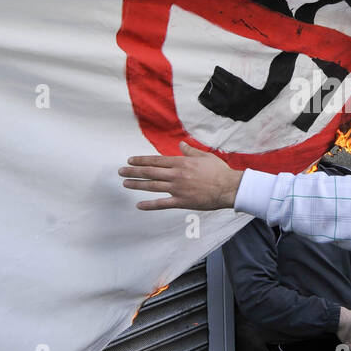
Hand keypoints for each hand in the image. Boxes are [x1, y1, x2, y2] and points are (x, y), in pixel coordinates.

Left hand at [119, 141, 243, 209]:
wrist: (228, 188)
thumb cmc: (219, 171)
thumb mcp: (205, 157)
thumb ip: (190, 151)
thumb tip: (181, 144)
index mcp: (181, 163)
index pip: (156, 160)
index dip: (141, 160)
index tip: (130, 160)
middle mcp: (176, 175)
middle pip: (150, 172)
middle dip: (133, 171)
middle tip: (121, 171)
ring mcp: (177, 189)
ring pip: (152, 186)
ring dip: (137, 185)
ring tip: (125, 184)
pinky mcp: (181, 202)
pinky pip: (162, 204)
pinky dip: (150, 205)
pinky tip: (139, 205)